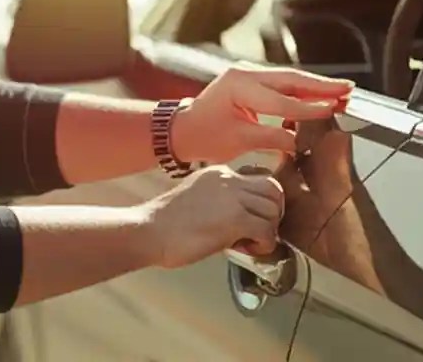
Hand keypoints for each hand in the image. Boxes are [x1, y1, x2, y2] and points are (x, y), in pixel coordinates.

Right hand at [139, 165, 285, 268]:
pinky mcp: (235, 220)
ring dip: (269, 229)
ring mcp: (233, 198)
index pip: (258, 178)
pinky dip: (264, 244)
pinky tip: (247, 250)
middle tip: (258, 231)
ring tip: (250, 242)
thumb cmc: (166, 223)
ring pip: (274, 209)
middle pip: (274, 189)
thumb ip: (220, 200)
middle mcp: (229, 179)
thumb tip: (240, 217)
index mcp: (219, 172)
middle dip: (273, 213)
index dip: (260, 202)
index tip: (251, 219)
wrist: (149, 231)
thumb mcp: (197, 196)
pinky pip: (267, 230)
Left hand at [170, 64, 353, 164]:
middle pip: (291, 80)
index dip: (309, 107)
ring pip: (290, 80)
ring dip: (316, 87)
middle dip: (321, 86)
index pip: (281, 99)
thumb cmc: (204, 136)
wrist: (182, 129)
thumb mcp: (237, 141)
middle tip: (348, 90)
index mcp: (239, 86)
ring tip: (342, 92)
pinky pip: (282, 84)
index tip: (333, 109)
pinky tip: (321, 96)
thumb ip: (270, 138)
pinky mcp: (252, 81)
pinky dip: (303, 90)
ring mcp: (249, 74)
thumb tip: (298, 141)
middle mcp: (245, 73)